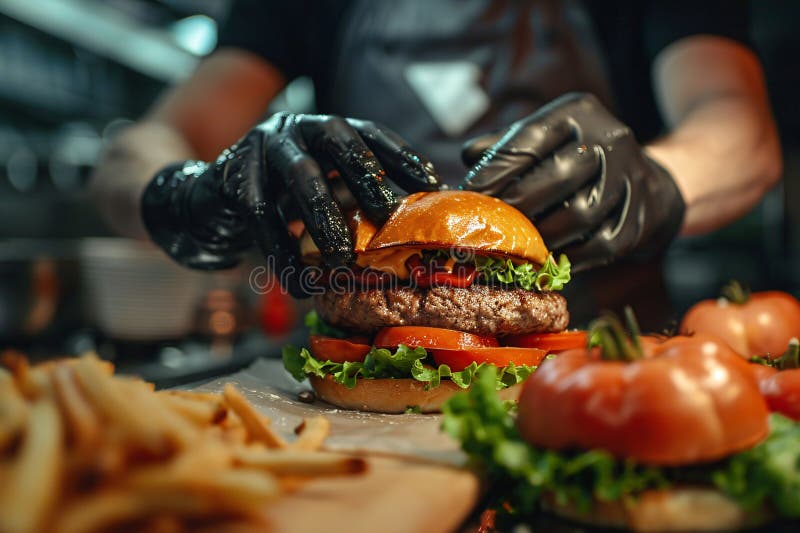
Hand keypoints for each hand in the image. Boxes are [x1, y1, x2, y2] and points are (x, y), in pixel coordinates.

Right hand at [142, 113, 439, 295]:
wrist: (211, 195)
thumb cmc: (280, 198)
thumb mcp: (320, 188)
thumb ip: (352, 196)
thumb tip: (407, 226)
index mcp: (324, 128)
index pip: (368, 132)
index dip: (399, 154)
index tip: (428, 181)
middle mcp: (297, 128)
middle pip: (337, 142)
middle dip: (365, 177)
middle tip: (387, 216)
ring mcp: (263, 145)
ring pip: (301, 176)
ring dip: (323, 218)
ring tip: (340, 258)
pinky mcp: (233, 172)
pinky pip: (259, 213)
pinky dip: (278, 249)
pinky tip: (294, 279)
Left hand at [461, 93, 684, 270]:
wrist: (643, 183)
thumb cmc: (572, 160)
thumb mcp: (541, 140)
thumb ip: (503, 146)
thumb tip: (467, 159)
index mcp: (577, 113)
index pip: (528, 139)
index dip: (495, 171)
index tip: (470, 195)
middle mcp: (609, 138)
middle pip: (556, 177)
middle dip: (517, 206)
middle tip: (492, 226)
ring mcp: (630, 177)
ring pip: (579, 214)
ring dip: (543, 236)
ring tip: (518, 244)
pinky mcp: (639, 216)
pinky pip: (600, 245)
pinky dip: (569, 256)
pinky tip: (549, 256)